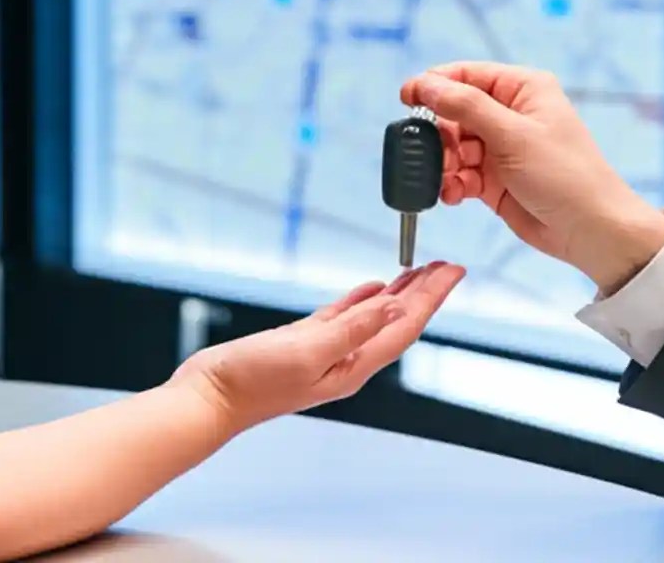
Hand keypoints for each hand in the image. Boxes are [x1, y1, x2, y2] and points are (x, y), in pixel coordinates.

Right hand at [170, 263, 464, 430]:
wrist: (209, 398)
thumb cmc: (251, 382)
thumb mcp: (307, 350)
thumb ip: (352, 328)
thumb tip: (392, 306)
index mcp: (354, 366)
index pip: (405, 327)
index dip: (433, 298)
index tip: (454, 271)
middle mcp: (348, 361)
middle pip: (398, 321)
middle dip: (424, 292)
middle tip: (446, 264)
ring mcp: (327, 352)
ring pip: (375, 316)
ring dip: (399, 293)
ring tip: (421, 270)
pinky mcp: (304, 343)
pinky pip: (346, 317)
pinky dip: (364, 299)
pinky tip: (374, 287)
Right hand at [401, 61, 663, 292]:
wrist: (589, 230)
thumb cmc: (565, 175)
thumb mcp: (513, 134)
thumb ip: (466, 107)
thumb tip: (425, 83)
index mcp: (523, 89)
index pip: (467, 75)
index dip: (434, 85)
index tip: (406, 99)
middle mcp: (510, 114)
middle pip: (454, 113)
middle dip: (439, 135)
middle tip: (437, 155)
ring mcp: (501, 148)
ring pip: (452, 147)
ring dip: (444, 164)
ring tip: (450, 180)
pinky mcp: (494, 180)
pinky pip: (460, 174)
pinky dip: (453, 184)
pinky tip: (456, 195)